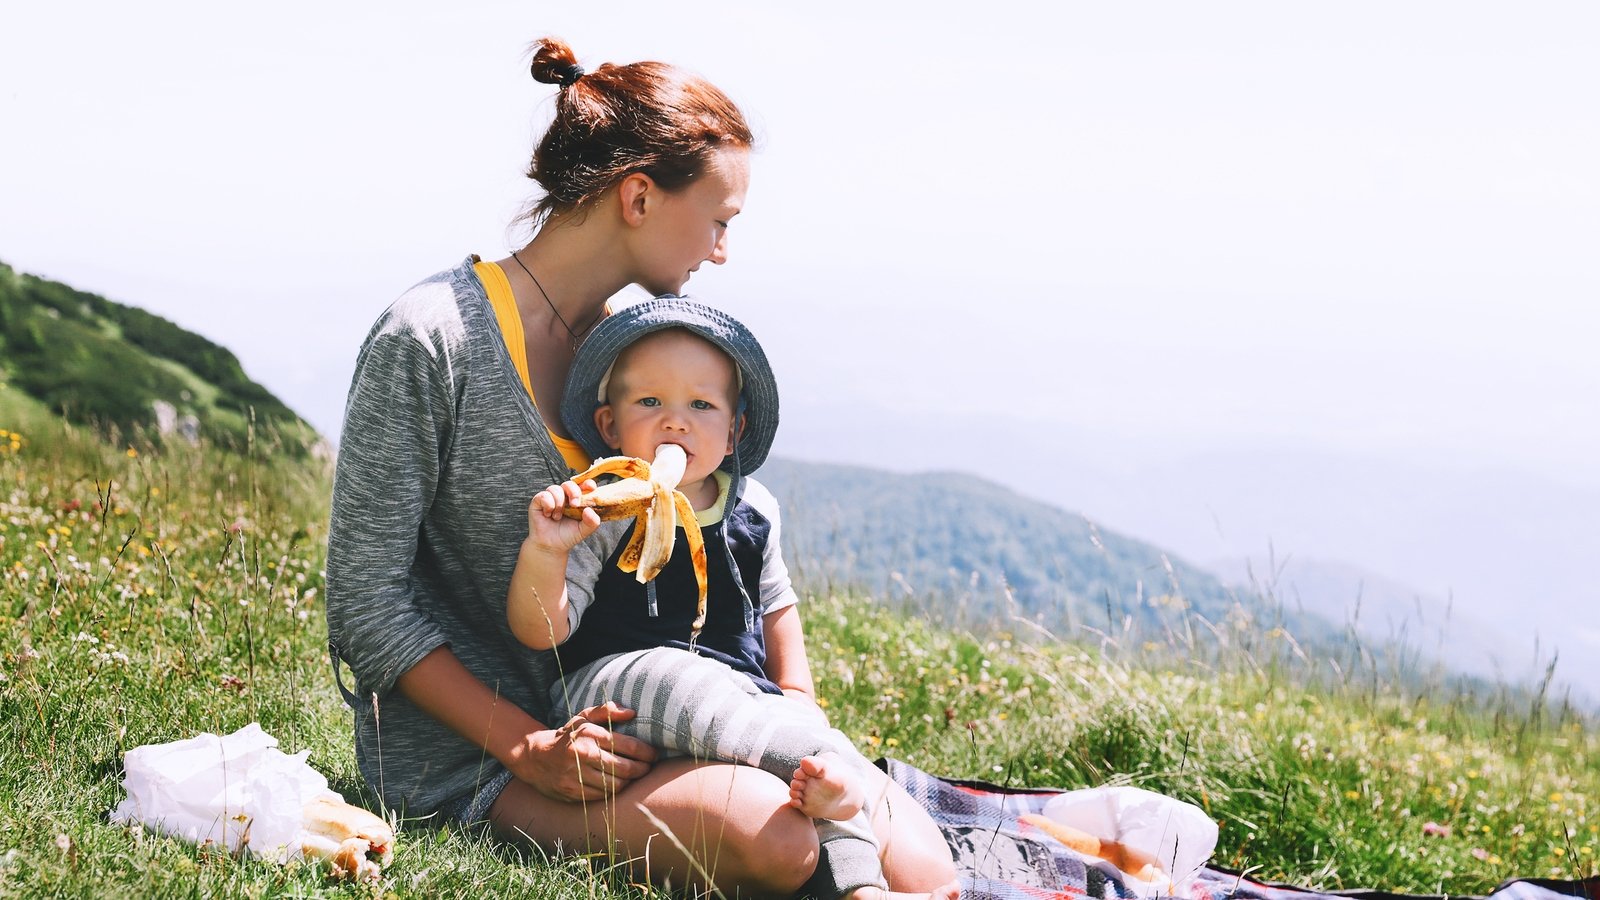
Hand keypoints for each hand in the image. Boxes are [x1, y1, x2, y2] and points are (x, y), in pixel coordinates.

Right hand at [511, 701, 658, 801]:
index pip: (629, 746)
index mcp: (590, 734)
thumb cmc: (567, 736)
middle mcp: (583, 754)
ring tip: (634, 776)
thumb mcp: (583, 717)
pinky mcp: (572, 792)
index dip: (647, 753)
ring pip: (615, 785)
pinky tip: (616, 785)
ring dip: (629, 782)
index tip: (654, 754)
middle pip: (625, 768)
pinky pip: (602, 796)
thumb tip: (632, 712)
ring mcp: (577, 775)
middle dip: (642, 769)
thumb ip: (606, 711)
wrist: (534, 757)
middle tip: (649, 768)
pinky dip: (613, 792)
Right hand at [526, 479, 600, 553]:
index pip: (582, 485)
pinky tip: (548, 515)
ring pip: (555, 489)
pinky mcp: (538, 501)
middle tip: (575, 505)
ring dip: (559, 503)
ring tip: (558, 517)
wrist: (550, 546)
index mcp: (576, 499)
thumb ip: (592, 522)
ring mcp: (550, 497)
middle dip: (574, 492)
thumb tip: (589, 510)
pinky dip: (548, 505)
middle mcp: (563, 496)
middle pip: (569, 484)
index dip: (587, 483)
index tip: (592, 488)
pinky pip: (544, 495)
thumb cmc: (567, 536)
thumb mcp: (584, 530)